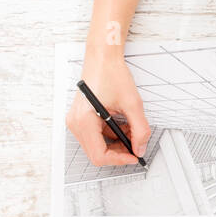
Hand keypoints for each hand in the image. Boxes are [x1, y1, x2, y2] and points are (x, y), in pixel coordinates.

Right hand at [66, 46, 150, 165]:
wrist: (102, 57)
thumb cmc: (111, 73)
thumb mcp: (132, 103)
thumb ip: (140, 130)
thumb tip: (140, 148)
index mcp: (83, 121)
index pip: (99, 155)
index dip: (119, 160)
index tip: (134, 156)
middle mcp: (76, 123)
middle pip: (97, 153)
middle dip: (119, 151)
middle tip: (135, 144)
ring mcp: (77, 121)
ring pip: (97, 145)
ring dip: (116, 142)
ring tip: (131, 130)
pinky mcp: (81, 118)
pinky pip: (96, 135)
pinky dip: (112, 134)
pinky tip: (122, 124)